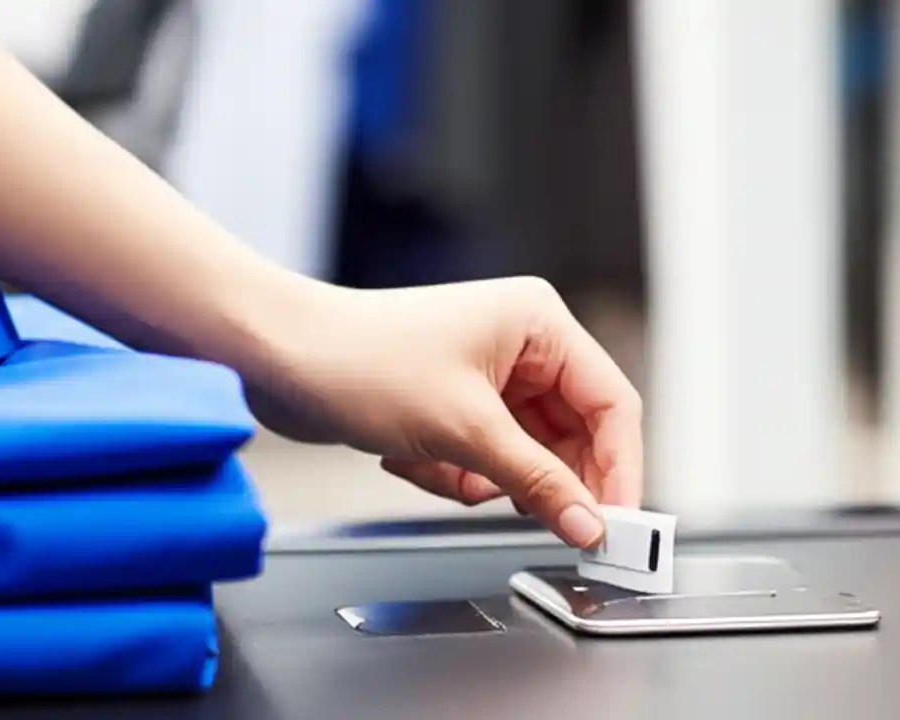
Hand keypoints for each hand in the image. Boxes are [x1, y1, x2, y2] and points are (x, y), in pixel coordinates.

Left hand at [244, 277, 643, 548]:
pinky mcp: (453, 404)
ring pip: (523, 456)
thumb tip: (591, 523)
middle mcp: (520, 345)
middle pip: (571, 436)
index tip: (619, 525)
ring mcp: (485, 375)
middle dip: (542, 480)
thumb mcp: (464, 430)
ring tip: (438, 464)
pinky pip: (482, 459)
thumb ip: (537, 481)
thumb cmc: (361, 359)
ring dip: (483, 477)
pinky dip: (451, 472)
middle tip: (545, 524)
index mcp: (538, 324)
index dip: (620, 469)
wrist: (278, 358)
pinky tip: (408, 456)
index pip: (611, 403)